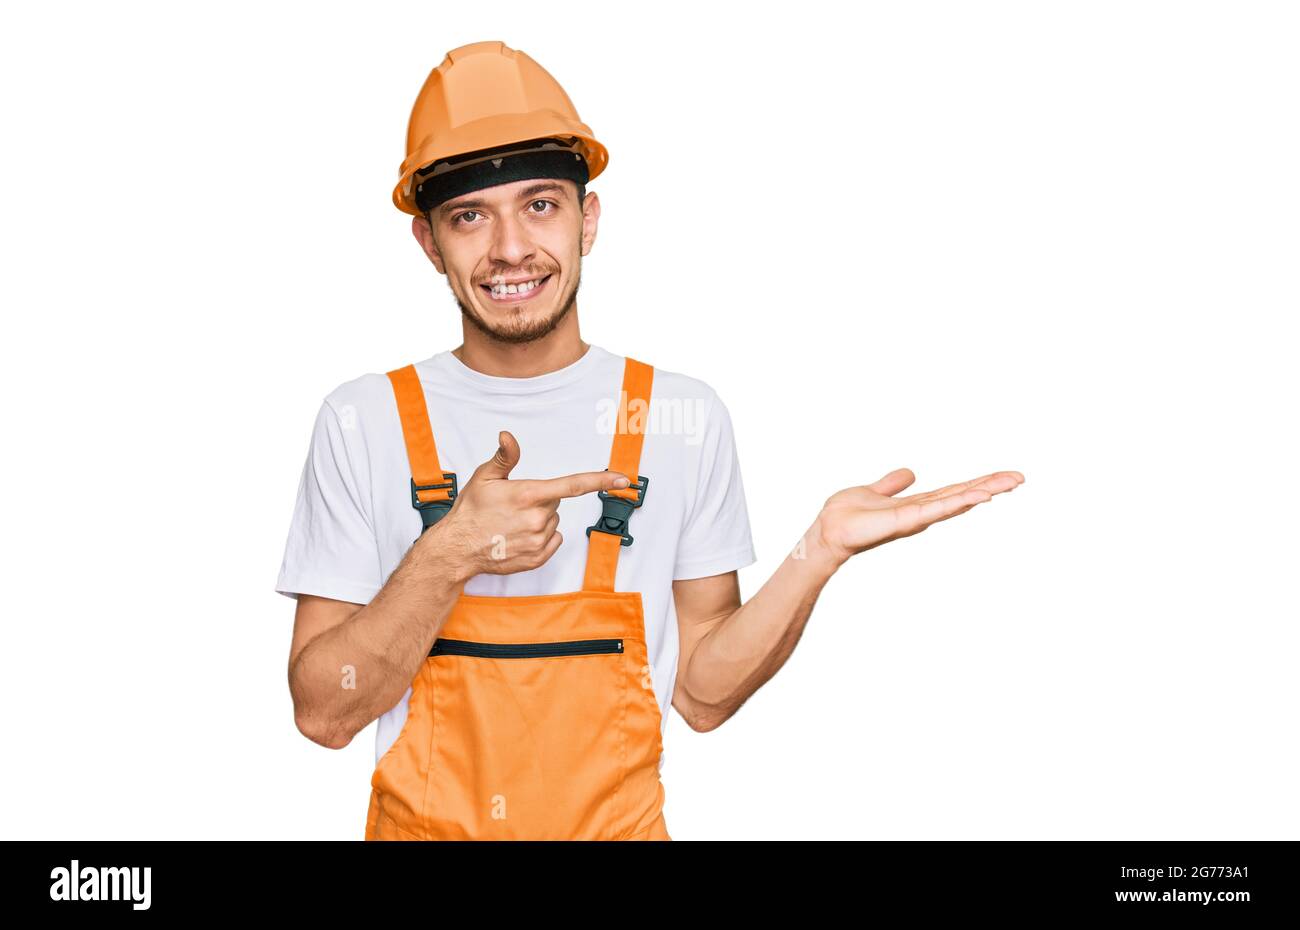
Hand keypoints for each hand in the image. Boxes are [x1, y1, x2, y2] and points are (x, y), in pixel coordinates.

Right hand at [423, 430, 630, 577]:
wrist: (458, 548)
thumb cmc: (471, 511)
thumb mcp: (485, 477)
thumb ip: (505, 457)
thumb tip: (508, 436)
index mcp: (529, 494)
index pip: (574, 485)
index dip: (602, 480)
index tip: (624, 479)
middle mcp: (538, 518)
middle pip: (556, 502)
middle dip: (540, 500)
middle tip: (514, 505)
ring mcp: (539, 540)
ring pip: (554, 521)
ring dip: (539, 519)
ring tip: (512, 523)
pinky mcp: (538, 558)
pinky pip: (553, 540)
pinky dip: (541, 537)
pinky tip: (518, 537)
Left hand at [809, 468, 1023, 566]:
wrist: (827, 532)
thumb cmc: (845, 517)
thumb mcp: (874, 491)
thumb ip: (892, 484)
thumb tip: (909, 473)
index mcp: (917, 505)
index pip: (954, 492)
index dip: (978, 484)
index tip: (1003, 477)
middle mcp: (922, 513)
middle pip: (963, 496)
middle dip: (991, 487)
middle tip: (1020, 477)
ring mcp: (917, 518)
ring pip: (957, 501)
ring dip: (984, 491)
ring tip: (1011, 482)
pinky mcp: (908, 520)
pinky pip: (939, 508)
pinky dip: (961, 502)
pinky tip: (981, 495)